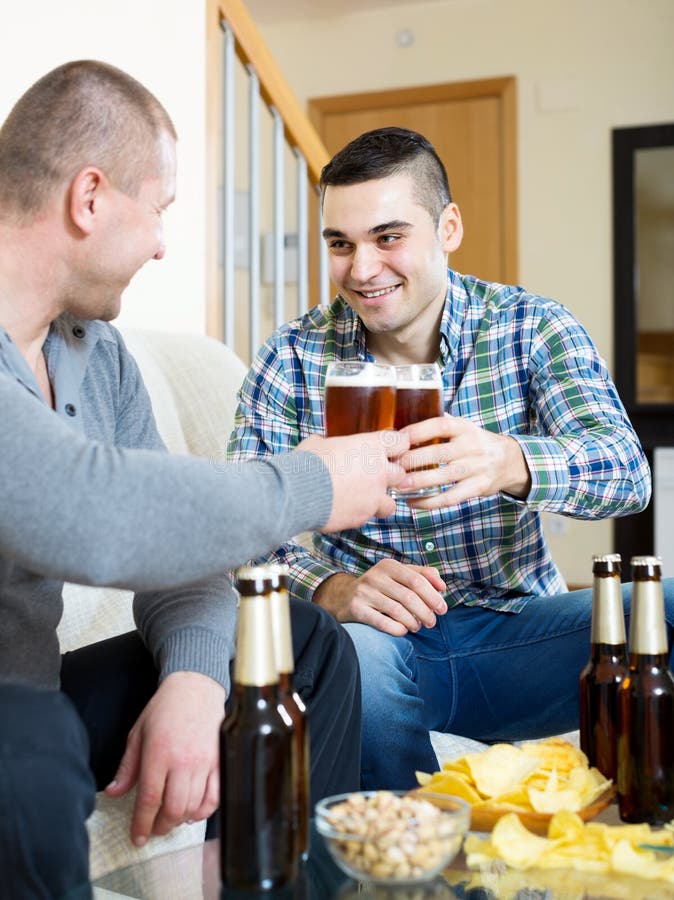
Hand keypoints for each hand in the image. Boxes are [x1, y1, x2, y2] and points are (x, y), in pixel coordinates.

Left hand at [105, 671, 225, 845]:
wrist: (195, 687)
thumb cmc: (165, 708)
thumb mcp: (138, 733)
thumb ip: (127, 766)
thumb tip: (113, 792)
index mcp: (159, 752)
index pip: (149, 798)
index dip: (141, 823)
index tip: (137, 837)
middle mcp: (183, 760)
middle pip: (173, 809)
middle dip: (160, 826)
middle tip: (152, 828)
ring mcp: (204, 762)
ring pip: (193, 806)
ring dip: (179, 820)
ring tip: (169, 819)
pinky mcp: (219, 761)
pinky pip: (214, 797)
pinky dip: (203, 811)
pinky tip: (192, 811)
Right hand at [299, 430, 408, 529]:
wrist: (298, 491)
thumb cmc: (308, 462)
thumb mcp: (319, 443)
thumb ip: (331, 444)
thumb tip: (322, 443)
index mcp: (371, 446)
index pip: (400, 442)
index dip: (395, 447)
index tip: (388, 451)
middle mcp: (380, 471)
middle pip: (401, 473)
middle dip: (389, 476)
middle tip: (373, 477)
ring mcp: (374, 496)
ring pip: (391, 502)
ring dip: (380, 501)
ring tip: (363, 500)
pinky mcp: (364, 516)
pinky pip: (369, 516)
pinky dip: (360, 514)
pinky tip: (346, 509)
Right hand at [313, 559, 446, 635]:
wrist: (342, 597)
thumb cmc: (379, 587)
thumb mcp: (397, 575)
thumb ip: (422, 575)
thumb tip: (442, 586)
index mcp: (388, 566)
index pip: (417, 580)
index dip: (433, 596)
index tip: (443, 609)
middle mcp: (375, 576)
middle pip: (409, 596)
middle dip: (426, 612)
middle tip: (432, 622)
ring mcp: (364, 592)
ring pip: (398, 610)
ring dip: (413, 622)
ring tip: (418, 627)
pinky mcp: (356, 609)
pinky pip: (383, 622)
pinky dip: (398, 629)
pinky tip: (404, 630)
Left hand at [398, 415, 530, 508]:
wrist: (509, 461)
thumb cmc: (476, 443)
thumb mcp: (464, 428)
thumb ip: (441, 425)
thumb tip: (406, 422)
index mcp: (465, 428)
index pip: (440, 425)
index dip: (418, 431)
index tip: (399, 438)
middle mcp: (472, 447)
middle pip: (439, 453)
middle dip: (413, 460)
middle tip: (392, 465)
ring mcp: (476, 468)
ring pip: (443, 476)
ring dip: (418, 482)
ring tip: (398, 486)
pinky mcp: (478, 487)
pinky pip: (451, 497)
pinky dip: (429, 502)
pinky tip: (412, 502)